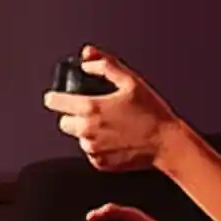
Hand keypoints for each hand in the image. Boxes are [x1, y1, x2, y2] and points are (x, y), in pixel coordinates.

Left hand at [44, 46, 187, 171]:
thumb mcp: (130, 81)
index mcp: (90, 108)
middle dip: (73, 115)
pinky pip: (91, 151)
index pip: (54, 102)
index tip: (56, 97)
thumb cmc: (150, 111)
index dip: (54, 97)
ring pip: (78, 137)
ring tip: (112, 125)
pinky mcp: (100, 163)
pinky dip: (98, 145)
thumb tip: (87, 58)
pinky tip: (116, 138)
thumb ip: (105, 65)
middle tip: (94, 111)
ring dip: (87, 131)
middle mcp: (87, 131)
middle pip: (64, 122)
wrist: (165, 143)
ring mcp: (93, 149)